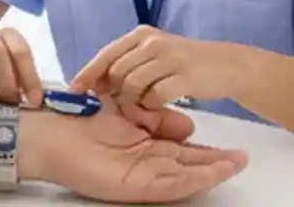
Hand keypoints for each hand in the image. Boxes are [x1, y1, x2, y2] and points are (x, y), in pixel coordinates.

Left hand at [28, 97, 247, 202]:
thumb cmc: (81, 118)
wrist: (49, 131)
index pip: (183, 150)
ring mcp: (141, 176)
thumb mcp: (127, 108)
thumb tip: (186, 127)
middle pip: (189, 166)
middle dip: (218, 164)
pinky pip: (169, 184)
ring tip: (237, 166)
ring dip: (212, 172)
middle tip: (244, 159)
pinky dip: (193, 179)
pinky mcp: (134, 186)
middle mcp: (145, 163)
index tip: (233, 147)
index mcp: (144, 146)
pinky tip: (212, 174)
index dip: (209, 150)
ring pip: (184, 177)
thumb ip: (157, 116)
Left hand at [69, 26, 249, 109]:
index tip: (74, 91)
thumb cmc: (185, 63)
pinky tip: (159, 106)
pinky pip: (154, 97)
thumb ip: (129, 63)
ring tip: (145, 104)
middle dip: (114, 92)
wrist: (227, 65)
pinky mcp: (184, 76)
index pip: (106, 54)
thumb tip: (95, 83)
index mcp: (142, 35)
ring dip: (133, 101)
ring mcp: (169, 58)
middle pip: (116, 73)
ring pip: (132, 86)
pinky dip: (152, 106)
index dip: (88, 73)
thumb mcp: (156, 54)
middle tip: (122, 104)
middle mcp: (152, 42)